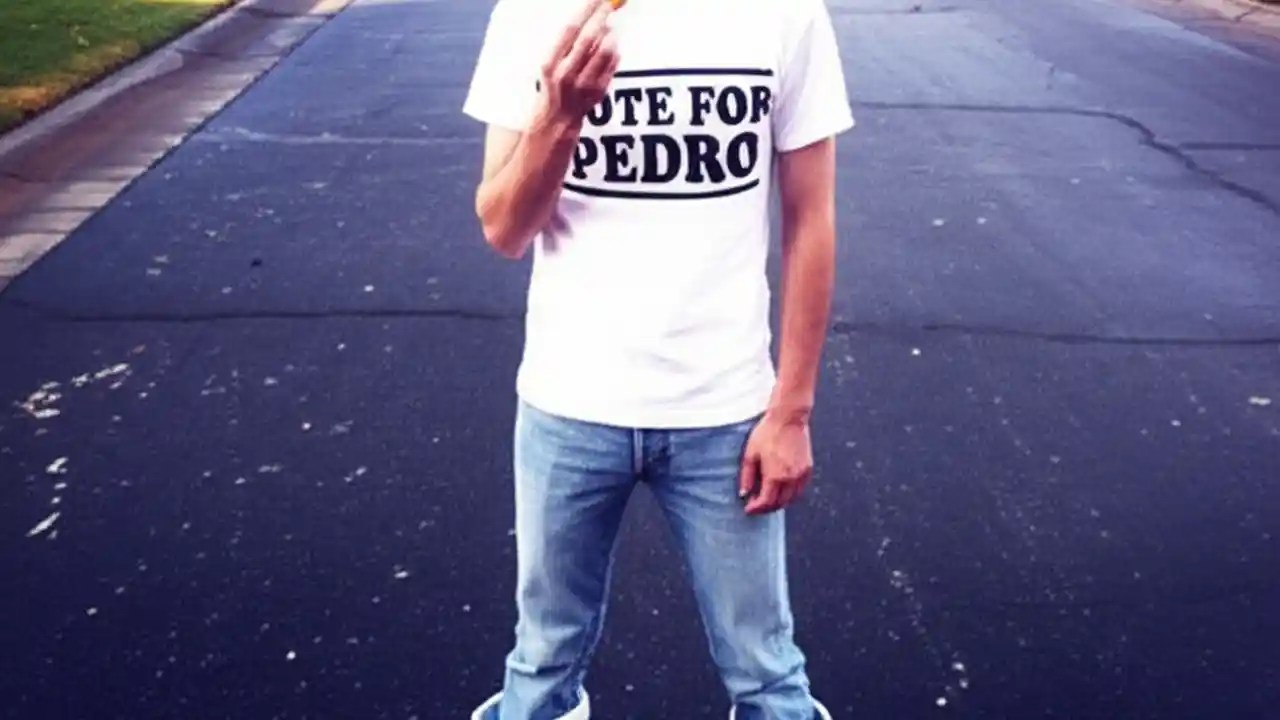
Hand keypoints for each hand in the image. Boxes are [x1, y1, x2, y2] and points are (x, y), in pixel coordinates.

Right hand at [536, 0, 619, 124]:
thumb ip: (567, 43)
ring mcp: (584, 84)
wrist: (556, 118)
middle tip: (611, 4)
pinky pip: (612, 64)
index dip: (585, 11)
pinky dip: (614, 51)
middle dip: (601, 17)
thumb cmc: (553, 84)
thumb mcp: (551, 63)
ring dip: (611, 34)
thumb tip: (591, 16)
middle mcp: (566, 74)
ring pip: (604, 51)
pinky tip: (612, 46)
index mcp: (550, 63)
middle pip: (588, 38)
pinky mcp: (599, 92)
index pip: (570, 29)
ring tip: (611, 27)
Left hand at [740, 413, 814, 514]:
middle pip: (779, 503)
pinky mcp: (807, 468)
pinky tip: (782, 490)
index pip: (766, 502)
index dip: (756, 509)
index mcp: (774, 476)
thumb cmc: (767, 433)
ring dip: (780, 503)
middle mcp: (790, 478)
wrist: (788, 418)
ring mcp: (801, 474)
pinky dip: (791, 494)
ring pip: (792, 499)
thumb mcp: (750, 454)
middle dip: (766, 508)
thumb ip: (747, 476)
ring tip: (769, 499)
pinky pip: (800, 489)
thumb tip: (744, 493)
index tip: (748, 509)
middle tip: (757, 506)